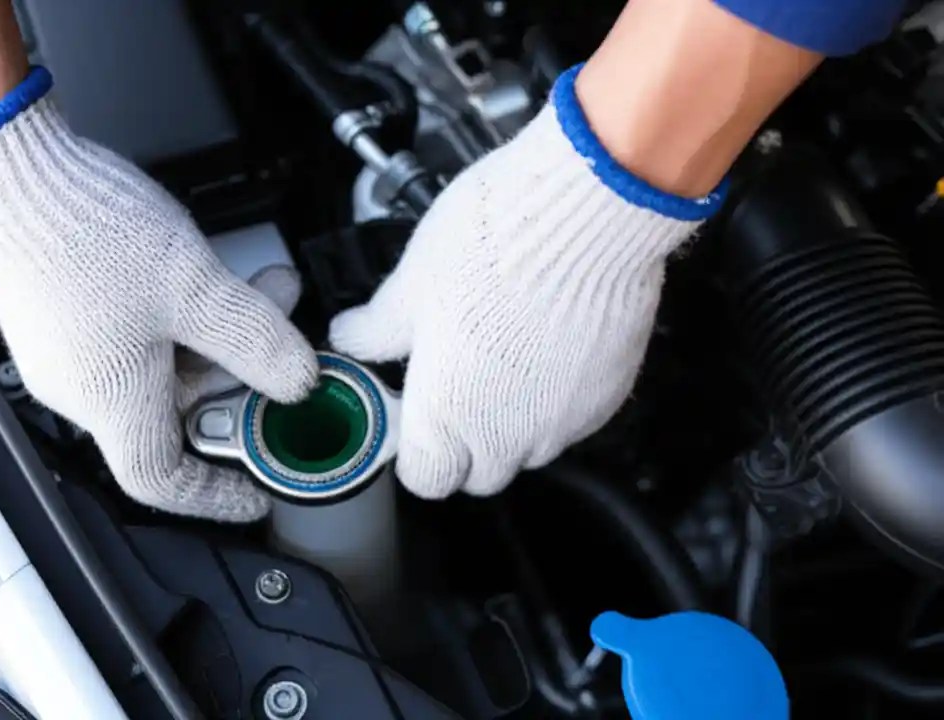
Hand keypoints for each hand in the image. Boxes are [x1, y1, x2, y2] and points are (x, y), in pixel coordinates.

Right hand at [0, 97, 316, 521]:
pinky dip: (178, 315)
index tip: (256, 488)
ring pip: (159, 365)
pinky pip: (131, 335)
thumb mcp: (195, 287)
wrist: (7, 166)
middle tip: (280, 327)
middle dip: (239, 370)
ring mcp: (65, 350)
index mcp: (110, 402)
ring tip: (255, 283)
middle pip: (175, 410)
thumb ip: (255, 340)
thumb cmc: (82, 230)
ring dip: (215, 332)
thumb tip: (296, 381)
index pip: (165, 481)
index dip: (216, 494)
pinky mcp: (59, 312)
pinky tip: (199, 273)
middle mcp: (80, 388)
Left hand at [329, 94, 703, 498]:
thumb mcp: (411, 282)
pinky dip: (557, 398)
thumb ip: (378, 328)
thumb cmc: (493, 241)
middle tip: (459, 380)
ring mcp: (565, 421)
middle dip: (465, 443)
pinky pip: (574, 420)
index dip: (417, 451)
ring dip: (514, 423)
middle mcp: (509, 434)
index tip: (415, 412)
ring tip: (506, 357)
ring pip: (532, 450)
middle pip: (481, 474)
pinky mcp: (610, 396)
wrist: (589, 209)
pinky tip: (548, 345)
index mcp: (448, 416)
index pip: (426, 480)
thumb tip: (352, 337)